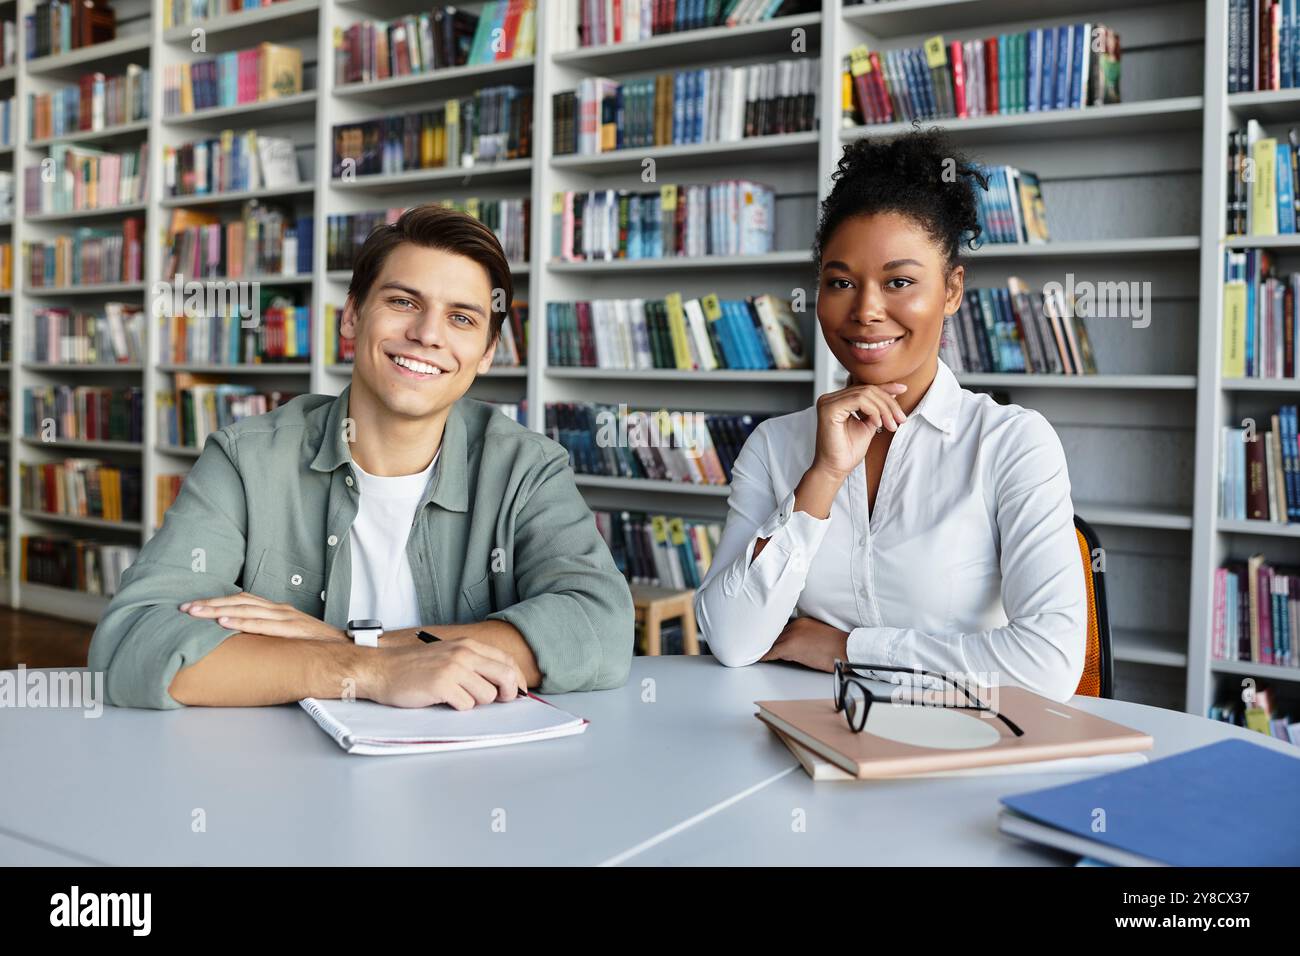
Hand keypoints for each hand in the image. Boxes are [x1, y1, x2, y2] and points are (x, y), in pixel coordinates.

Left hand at [180, 592, 346, 641]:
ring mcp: (286, 617)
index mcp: (277, 610)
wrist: (347, 647)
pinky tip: (223, 623)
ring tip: (196, 613)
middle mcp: (279, 609)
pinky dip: (241, 622)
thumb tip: (245, 643)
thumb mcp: (291, 636)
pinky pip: (262, 624)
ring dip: (218, 610)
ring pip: (245, 609)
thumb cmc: (318, 645)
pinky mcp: (292, 628)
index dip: (216, 602)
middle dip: (209, 604)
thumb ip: (271, 635)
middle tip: (184, 608)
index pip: (241, 600)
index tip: (193, 607)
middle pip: (238, 601)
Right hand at [364, 639, 526, 709]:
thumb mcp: (447, 655)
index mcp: (468, 645)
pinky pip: (466, 705)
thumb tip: (502, 684)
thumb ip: (473, 664)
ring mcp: (454, 669)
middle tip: (500, 701)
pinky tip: (442, 700)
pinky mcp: (442, 685)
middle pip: (506, 677)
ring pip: (488, 695)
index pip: (506, 661)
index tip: (518, 693)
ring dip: (475, 702)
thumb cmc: (413, 666)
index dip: (517, 679)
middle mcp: (464, 654)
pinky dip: (458, 707)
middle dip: (508, 694)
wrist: (380, 669)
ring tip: (456, 697)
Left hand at [759, 616, 849, 671]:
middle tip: (751, 645)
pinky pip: (772, 653)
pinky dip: (763, 657)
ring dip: (761, 648)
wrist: (847, 649)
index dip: (770, 636)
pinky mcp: (791, 646)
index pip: (779, 628)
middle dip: (763, 641)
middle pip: (773, 635)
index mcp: (801, 621)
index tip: (762, 639)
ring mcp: (792, 634)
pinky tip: (756, 659)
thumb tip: (796, 648)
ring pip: (771, 642)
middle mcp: (794, 625)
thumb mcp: (819, 636)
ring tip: (751, 652)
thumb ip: (805, 637)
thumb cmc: (838, 646)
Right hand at [811, 382, 908, 479]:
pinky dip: (873, 411)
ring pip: (865, 393)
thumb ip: (877, 408)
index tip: (903, 389)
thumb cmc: (849, 451)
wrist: (836, 469)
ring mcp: (827, 402)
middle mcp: (830, 398)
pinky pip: (858, 400)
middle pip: (867, 389)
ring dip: (883, 409)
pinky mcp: (829, 408)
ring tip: (891, 425)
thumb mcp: (869, 424)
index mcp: (837, 400)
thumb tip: (892, 392)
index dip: (885, 387)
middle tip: (900, 419)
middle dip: (888, 403)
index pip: (864, 387)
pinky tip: (878, 424)